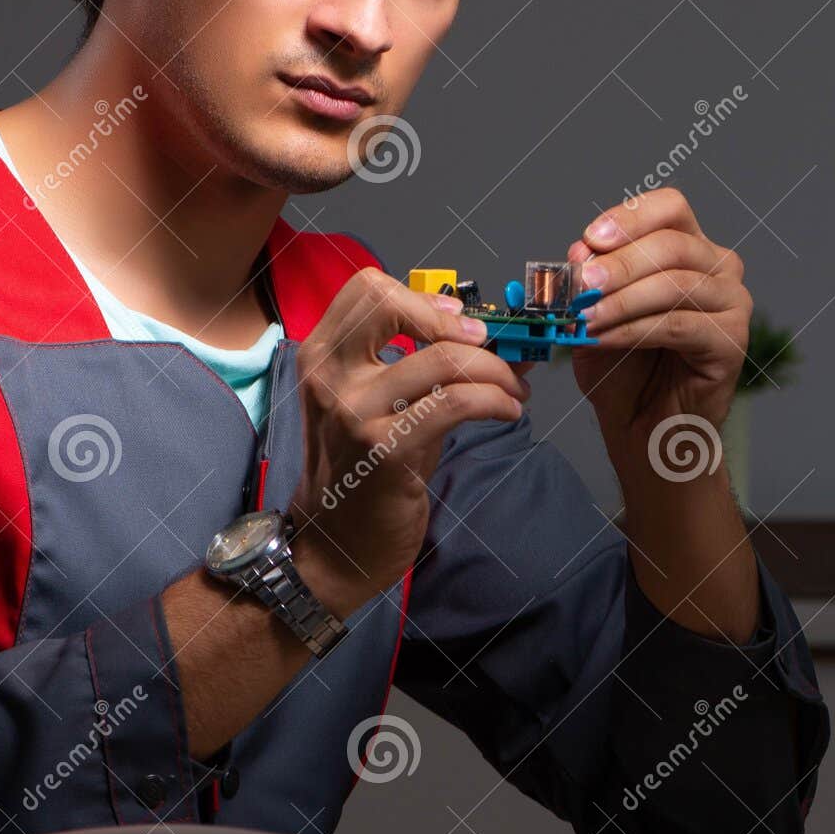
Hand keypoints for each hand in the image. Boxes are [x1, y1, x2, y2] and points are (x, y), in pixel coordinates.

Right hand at [284, 267, 529, 614]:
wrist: (336, 544)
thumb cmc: (364, 470)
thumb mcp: (381, 405)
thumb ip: (421, 363)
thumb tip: (493, 332)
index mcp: (321, 356)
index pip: (367, 289)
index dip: (422, 299)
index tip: (457, 325)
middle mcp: (329, 376)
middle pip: (391, 302)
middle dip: (455, 322)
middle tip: (488, 347)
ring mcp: (354, 412)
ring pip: (443, 358)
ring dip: (495, 370)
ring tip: (513, 389)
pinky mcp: (385, 449)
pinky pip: (456, 403)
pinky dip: (496, 400)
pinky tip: (508, 411)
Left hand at [569, 187, 749, 453]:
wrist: (641, 425)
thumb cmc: (621, 366)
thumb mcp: (592, 312)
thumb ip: (588, 279)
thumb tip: (580, 251)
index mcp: (688, 246)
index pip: (669, 208)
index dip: (629, 217)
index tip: (588, 239)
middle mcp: (718, 267)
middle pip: (672, 243)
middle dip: (618, 263)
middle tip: (580, 285)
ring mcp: (732, 303)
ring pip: (675, 284)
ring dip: (621, 300)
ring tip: (584, 318)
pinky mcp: (732, 341)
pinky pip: (678, 325)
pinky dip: (632, 330)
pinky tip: (601, 338)